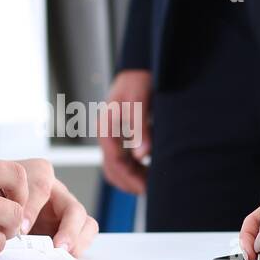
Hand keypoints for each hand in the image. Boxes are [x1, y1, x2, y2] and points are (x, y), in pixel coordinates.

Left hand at [16, 158, 98, 255]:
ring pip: (84, 221)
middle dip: (67, 229)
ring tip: (63, 254)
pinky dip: (80, 246)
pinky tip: (64, 256)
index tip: (20, 228)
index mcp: (37, 173)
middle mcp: (56, 191)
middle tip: (54, 247)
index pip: (41, 185)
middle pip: (72, 206)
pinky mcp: (71, 227)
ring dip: (77, 240)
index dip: (32, 208)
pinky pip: (86, 234)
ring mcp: (66, 209)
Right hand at [97, 69, 151, 194]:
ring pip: (117, 167)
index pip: (114, 162)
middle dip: (130, 183)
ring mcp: (113, 136)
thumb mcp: (140, 101)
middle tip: (151, 192)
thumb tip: (142, 155)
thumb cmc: (138, 79)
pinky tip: (151, 171)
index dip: (130, 178)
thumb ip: (140, 128)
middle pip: (112, 169)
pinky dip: (135, 169)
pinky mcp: (121, 136)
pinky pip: (124, 159)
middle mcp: (107, 134)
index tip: (146, 189)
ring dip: (132, 178)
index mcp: (106, 127)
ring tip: (153, 184)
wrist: (139, 67)